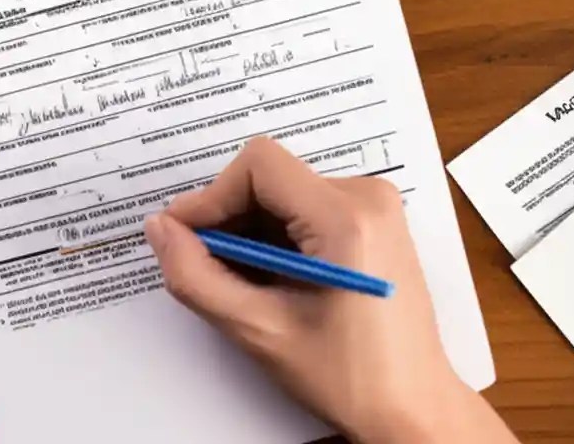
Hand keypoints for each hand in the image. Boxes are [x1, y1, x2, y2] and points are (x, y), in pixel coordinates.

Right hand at [144, 137, 516, 443]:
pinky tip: (270, 280)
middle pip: (271, 177)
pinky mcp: (375, 223)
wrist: (413, 408)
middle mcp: (369, 197)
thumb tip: (160, 229)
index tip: (184, 238)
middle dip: (229, 218)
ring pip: (285, 193)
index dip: (212, 197)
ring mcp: (377, 208)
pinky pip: (308, 208)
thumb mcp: (259, 330)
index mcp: (347, 216)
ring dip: (251, 230)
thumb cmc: (349, 377)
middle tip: (206, 268)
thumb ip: (197, 276)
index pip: (259, 166)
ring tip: (241, 283)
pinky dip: (277, 237)